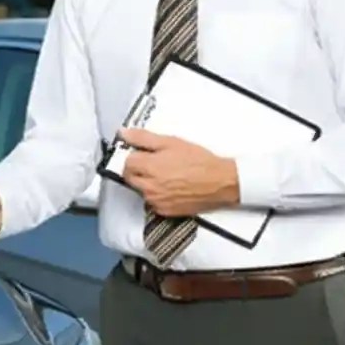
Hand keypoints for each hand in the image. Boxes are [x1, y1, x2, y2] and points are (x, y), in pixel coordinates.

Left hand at [119, 127, 239, 216]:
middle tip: (154, 163)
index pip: (125, 162)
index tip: (143, 153)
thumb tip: (123, 133)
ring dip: (146, 182)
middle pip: (130, 177)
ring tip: (166, 175)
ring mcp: (156, 201)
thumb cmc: (199, 161)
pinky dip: (157, 194)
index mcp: (148, 167)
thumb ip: (143, 138)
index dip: (135, 155)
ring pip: (140, 190)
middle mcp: (148, 187)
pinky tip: (171, 186)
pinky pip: (152, 202)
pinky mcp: (164, 211)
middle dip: (137, 169)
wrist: (221, 182)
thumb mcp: (171, 142)